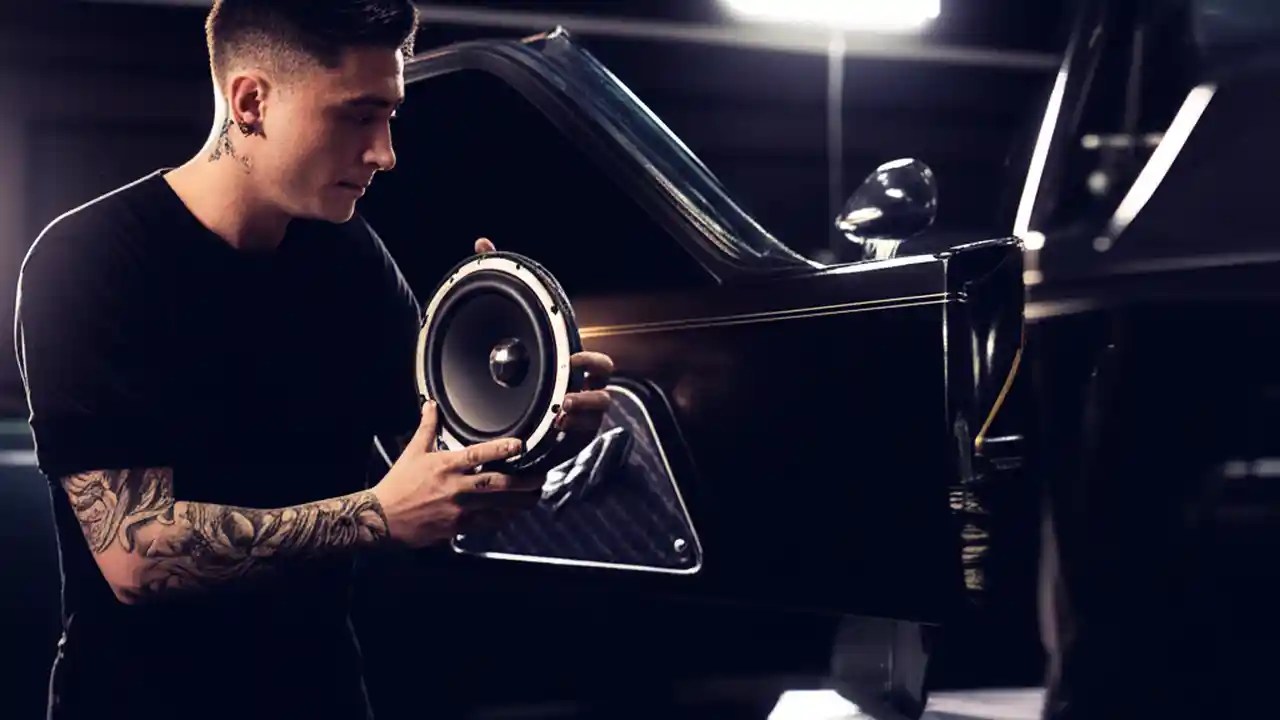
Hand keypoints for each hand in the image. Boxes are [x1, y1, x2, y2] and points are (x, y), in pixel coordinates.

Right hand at [372, 400, 539, 548]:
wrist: (382, 518)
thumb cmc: (398, 484)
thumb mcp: (413, 452)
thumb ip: (427, 427)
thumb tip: (431, 405)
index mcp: (447, 465)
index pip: (479, 454)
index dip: (502, 448)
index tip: (521, 445)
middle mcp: (456, 487)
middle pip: (498, 483)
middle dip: (523, 482)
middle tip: (540, 477)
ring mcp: (459, 509)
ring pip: (498, 506)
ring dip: (519, 502)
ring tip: (533, 497)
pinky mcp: (457, 528)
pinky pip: (486, 524)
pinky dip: (501, 519)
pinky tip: (511, 515)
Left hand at [473, 238, 614, 451]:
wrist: (499, 402)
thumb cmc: (509, 361)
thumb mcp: (500, 322)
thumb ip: (496, 278)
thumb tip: (482, 242)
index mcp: (573, 368)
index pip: (600, 363)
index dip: (593, 360)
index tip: (574, 355)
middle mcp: (581, 393)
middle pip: (605, 395)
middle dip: (590, 396)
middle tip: (566, 396)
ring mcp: (576, 420)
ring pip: (594, 421)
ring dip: (579, 419)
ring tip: (558, 416)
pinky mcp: (565, 442)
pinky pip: (575, 442)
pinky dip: (567, 438)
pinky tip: (550, 432)